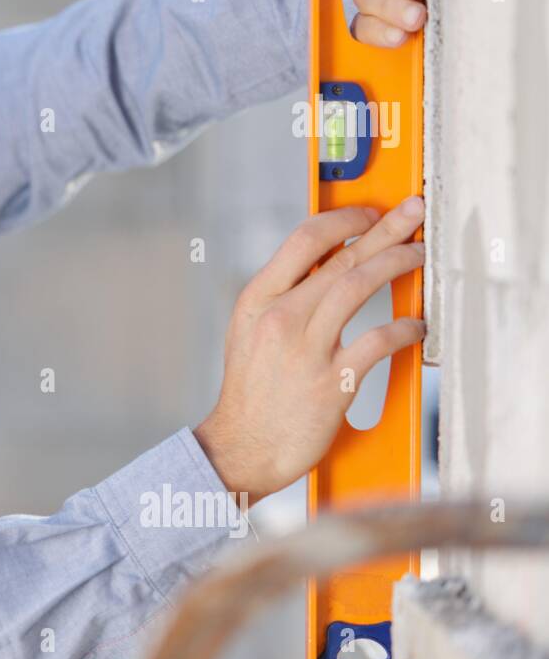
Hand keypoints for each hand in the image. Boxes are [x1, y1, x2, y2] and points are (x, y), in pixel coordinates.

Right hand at [193, 197, 425, 502]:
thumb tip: (326, 263)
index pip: (304, 239)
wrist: (241, 446)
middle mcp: (281, 317)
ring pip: (359, 287)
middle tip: (412, 213)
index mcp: (258, 299)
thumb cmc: (250, 393)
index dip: (343, 220)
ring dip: (396, 264)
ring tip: (417, 256)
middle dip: (384, 229)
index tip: (368, 214)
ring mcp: (306, 349)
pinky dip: (402, 328)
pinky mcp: (331, 382)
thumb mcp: (249, 330)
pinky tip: (416, 325)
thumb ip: (283, 296)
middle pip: (341, 257)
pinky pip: (377, 342)